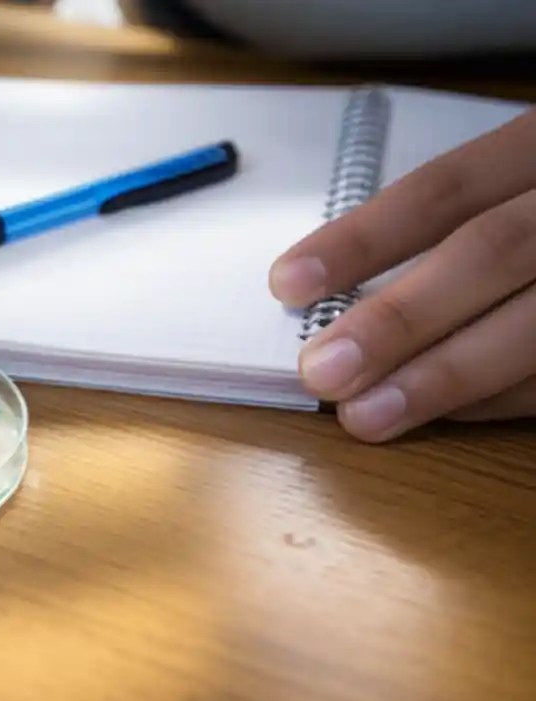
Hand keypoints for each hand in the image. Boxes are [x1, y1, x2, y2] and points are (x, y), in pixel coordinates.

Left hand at [270, 109, 535, 441]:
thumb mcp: (528, 184)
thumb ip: (463, 221)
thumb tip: (340, 289)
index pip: (449, 188)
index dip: (363, 235)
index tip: (286, 282)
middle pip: (493, 252)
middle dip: (400, 318)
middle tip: (321, 372)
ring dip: (445, 378)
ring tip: (367, 417)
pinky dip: (506, 399)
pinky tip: (447, 414)